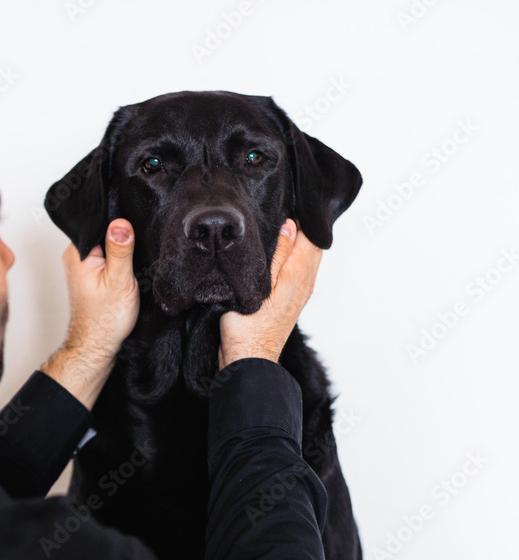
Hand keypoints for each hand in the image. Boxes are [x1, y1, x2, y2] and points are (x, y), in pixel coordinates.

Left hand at [62, 219, 139, 362]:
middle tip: (135, 253)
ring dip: (120, 250)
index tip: (134, 231)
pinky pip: (105, 256)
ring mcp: (81, 264)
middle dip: (120, 236)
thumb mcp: (120, 281)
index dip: (119, 220)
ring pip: (105, 243)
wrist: (97, 345)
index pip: (98, 220)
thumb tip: (120, 222)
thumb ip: (120, 250)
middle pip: (102, 230)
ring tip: (130, 264)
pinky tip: (126, 269)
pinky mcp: (90, 273)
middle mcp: (75, 255)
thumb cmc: (106, 319)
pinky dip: (117, 260)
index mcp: (78, 252)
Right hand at [218, 219, 322, 368]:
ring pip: (307, 257)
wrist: (248, 359)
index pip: (311, 237)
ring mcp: (298, 292)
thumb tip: (289, 227)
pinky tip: (280, 251)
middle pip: (313, 246)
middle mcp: (304, 282)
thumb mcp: (261, 286)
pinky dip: (294, 254)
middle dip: (306, 226)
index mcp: (299, 276)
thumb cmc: (248, 327)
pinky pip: (298, 269)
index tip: (292, 200)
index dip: (305, 218)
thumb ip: (277, 256)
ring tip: (285, 223)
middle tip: (290, 207)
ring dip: (300, 240)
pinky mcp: (289, 299)